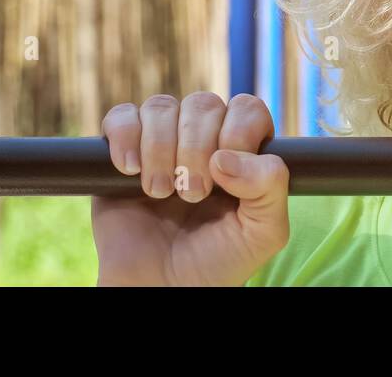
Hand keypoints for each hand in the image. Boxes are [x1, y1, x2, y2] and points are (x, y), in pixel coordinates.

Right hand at [91, 92, 289, 285]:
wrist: (160, 287)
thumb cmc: (216, 260)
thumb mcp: (263, 231)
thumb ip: (269, 187)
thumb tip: (226, 155)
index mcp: (243, 151)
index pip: (247, 109)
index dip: (237, 133)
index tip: (224, 175)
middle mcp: (204, 138)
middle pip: (203, 104)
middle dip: (197, 149)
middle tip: (193, 195)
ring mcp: (163, 141)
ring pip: (162, 107)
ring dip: (161, 150)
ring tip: (160, 193)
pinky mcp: (122, 150)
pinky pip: (122, 117)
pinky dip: (126, 137)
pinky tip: (130, 171)